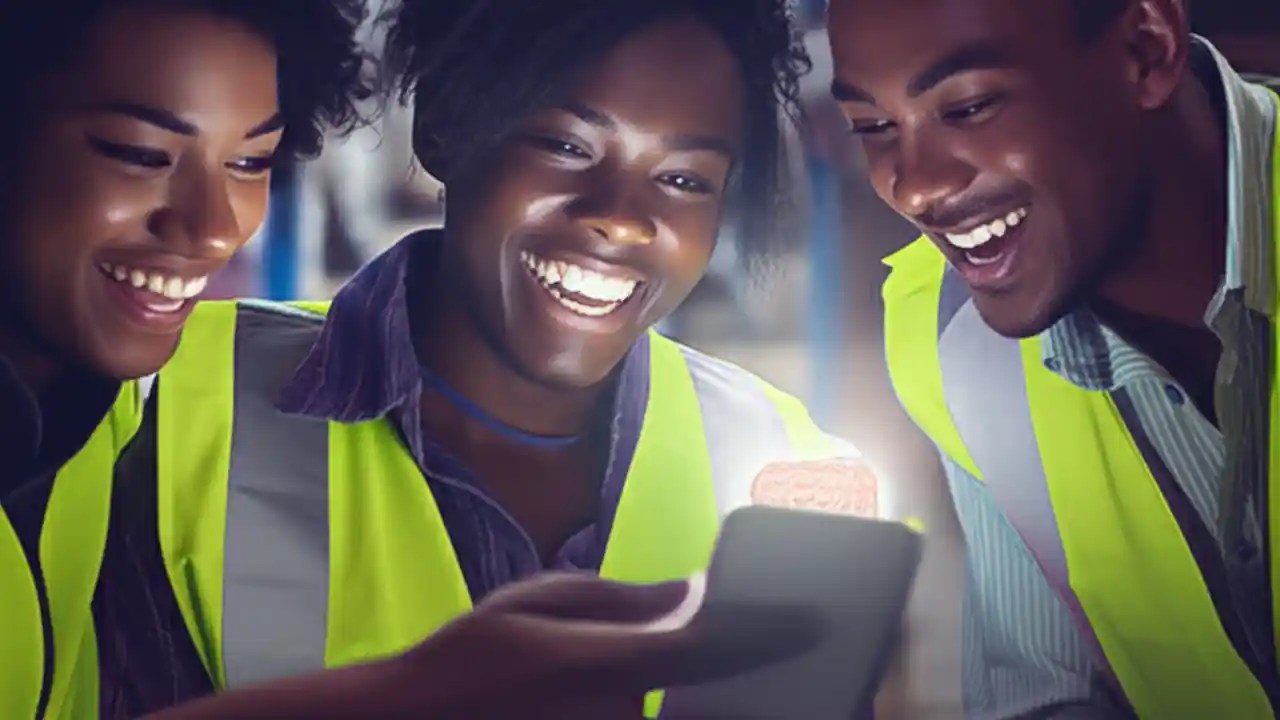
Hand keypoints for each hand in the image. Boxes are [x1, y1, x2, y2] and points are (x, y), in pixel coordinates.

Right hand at [382, 571, 822, 718]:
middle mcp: (619, 714)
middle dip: (758, 680)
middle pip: (710, 699)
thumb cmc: (471, 657)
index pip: (707, 648)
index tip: (820, 620)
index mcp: (607, 664)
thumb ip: (620, 597)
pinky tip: (707, 695)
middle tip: (807, 652)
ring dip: (718, 700)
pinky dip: (674, 711)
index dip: (768, 633)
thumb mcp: (540, 601)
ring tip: (768, 676)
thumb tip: (689, 590)